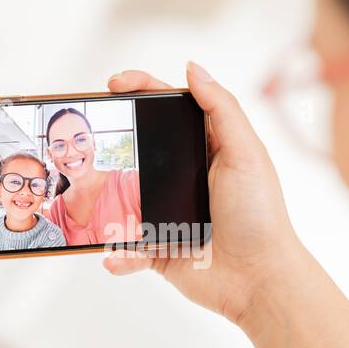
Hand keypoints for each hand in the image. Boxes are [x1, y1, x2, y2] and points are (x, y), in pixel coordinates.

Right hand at [104, 62, 307, 328]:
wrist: (259, 279)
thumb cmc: (260, 216)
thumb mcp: (246, 154)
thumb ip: (221, 109)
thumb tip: (193, 68)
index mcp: (207, 149)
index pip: (170, 110)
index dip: (143, 90)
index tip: (115, 82)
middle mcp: (184, 178)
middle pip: (140, 149)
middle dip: (112, 144)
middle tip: (90, 135)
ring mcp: (167, 213)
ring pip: (123, 199)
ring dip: (104, 201)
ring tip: (88, 198)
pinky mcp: (157, 249)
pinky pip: (126, 248)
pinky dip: (118, 254)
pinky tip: (115, 254)